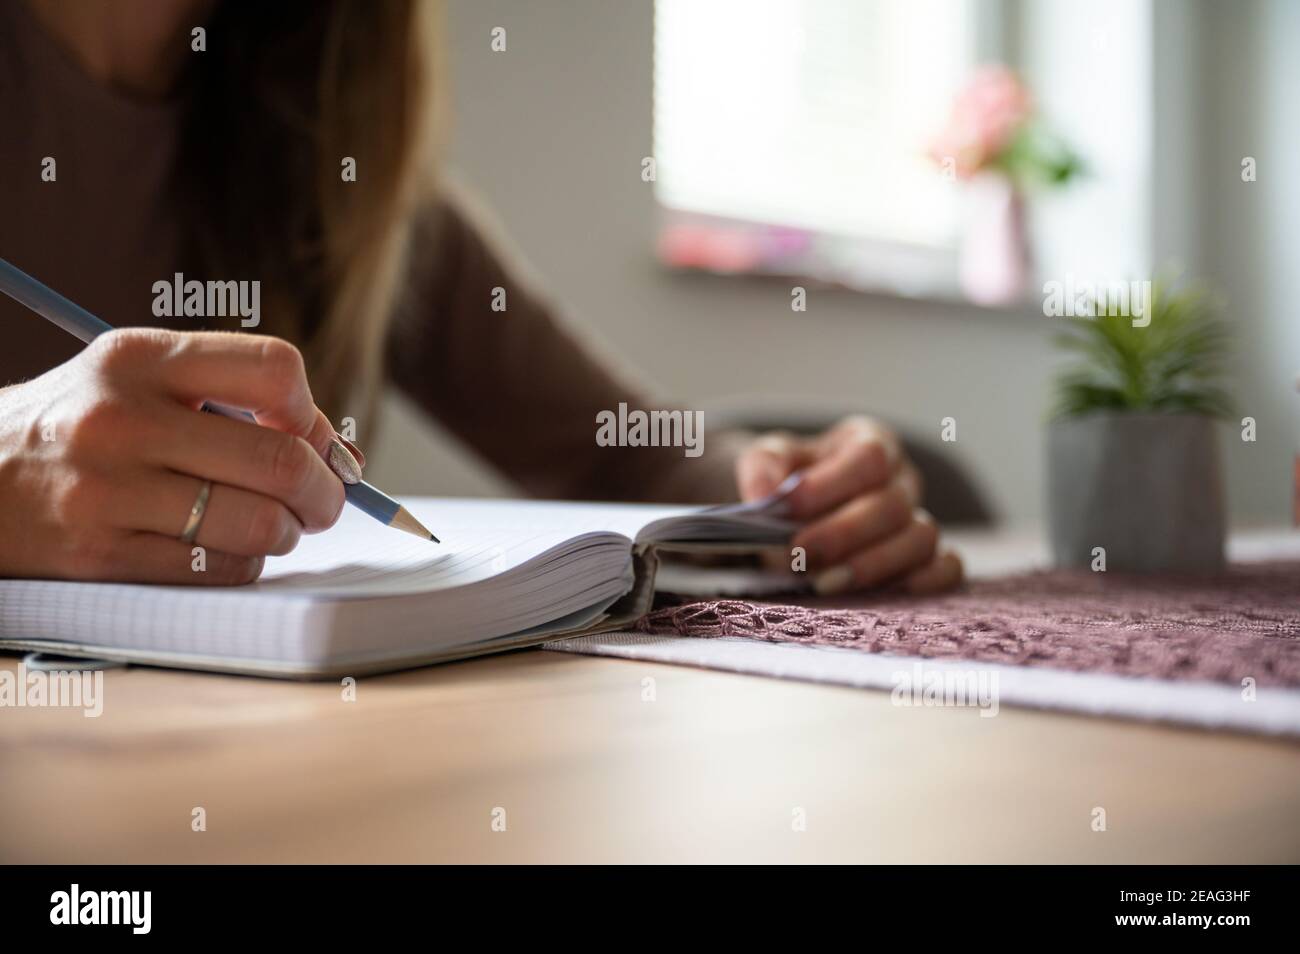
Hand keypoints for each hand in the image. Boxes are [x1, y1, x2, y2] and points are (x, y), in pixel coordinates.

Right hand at [0, 329, 360, 583]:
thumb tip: (341, 453)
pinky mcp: (99, 555)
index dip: (313, 413)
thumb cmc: (79, 427)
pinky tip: (225, 549)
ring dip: (286, 533)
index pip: (276, 369)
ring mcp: (107, 490)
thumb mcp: (138, 381)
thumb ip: (230, 399)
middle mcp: (123, 418)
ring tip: (273, 527)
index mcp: (141, 358)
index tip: (311, 438)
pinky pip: (216, 568)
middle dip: (324, 491)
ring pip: (257, 523)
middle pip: (281, 459)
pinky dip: (243, 564)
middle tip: (322, 502)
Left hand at [736, 416, 962, 594]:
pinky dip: (925, 582)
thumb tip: (765, 495)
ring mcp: (919, 518)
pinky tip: (881, 595)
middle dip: (842, 534)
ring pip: (922, 538)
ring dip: (872, 566)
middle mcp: (903, 479)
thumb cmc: (791, 481)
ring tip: (824, 583)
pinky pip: (948, 568)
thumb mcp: (769, 461)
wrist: (798, 513)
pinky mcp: (928, 557)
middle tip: (798, 554)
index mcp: (869, 442)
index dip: (830, 485)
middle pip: (892, 505)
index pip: (869, 458)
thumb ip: (763, 469)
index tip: (786, 508)